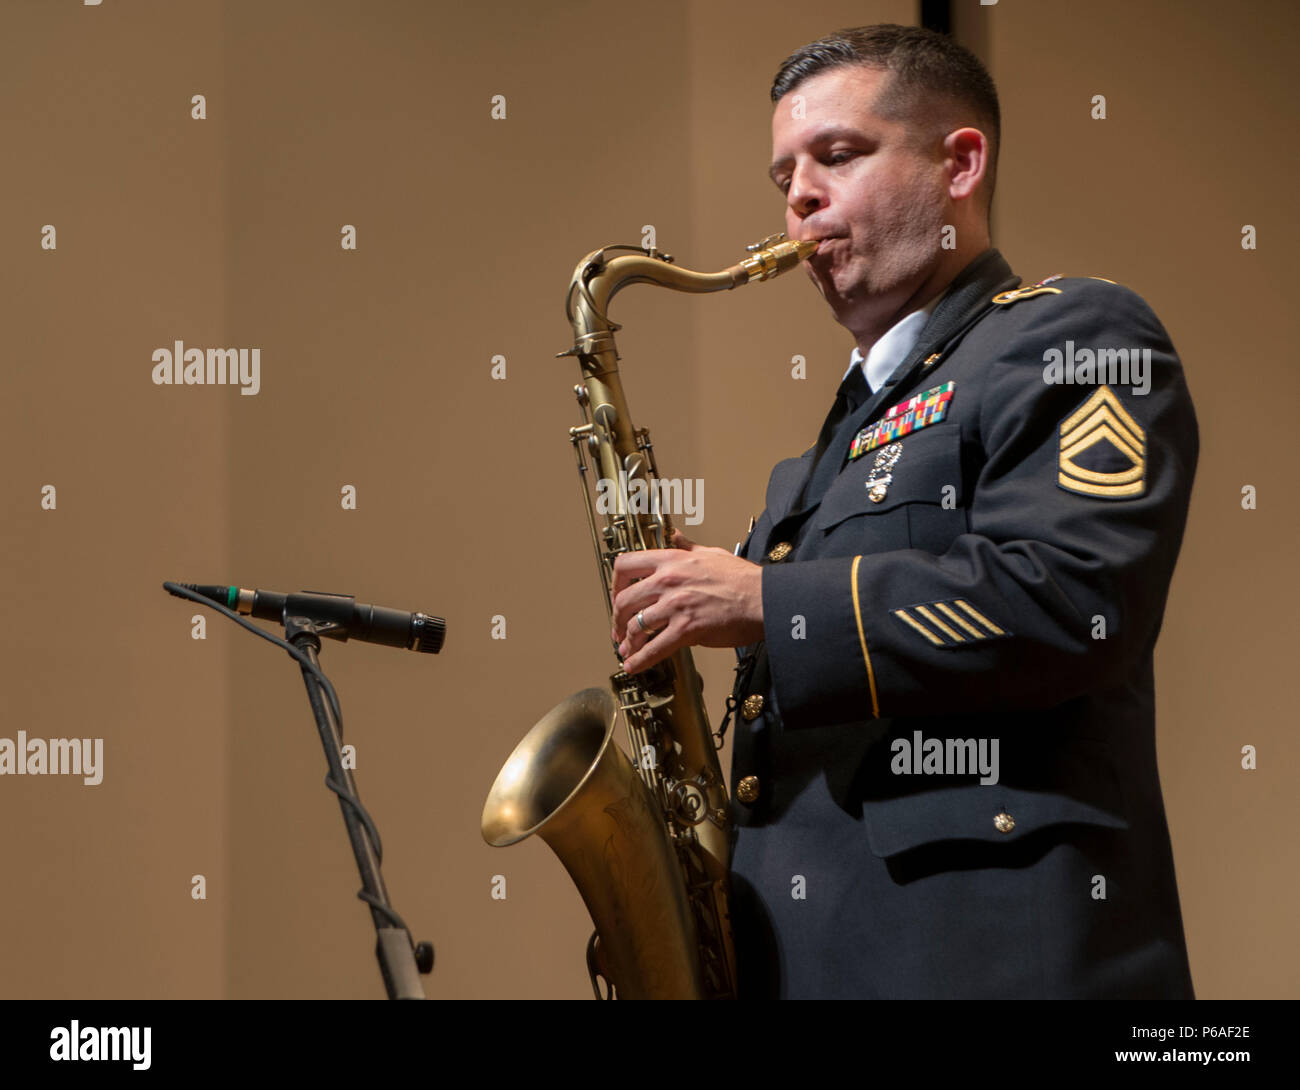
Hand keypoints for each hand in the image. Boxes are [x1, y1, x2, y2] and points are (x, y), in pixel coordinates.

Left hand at [610, 529, 764, 673]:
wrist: (763, 599)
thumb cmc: (743, 579)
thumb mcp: (711, 553)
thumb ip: (687, 546)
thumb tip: (675, 536)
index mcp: (672, 560)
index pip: (626, 565)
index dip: (614, 584)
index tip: (616, 596)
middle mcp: (668, 581)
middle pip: (624, 600)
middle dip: (617, 619)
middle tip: (618, 629)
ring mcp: (676, 605)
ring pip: (636, 626)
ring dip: (627, 642)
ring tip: (626, 650)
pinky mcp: (686, 629)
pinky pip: (655, 648)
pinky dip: (640, 660)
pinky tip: (634, 665)